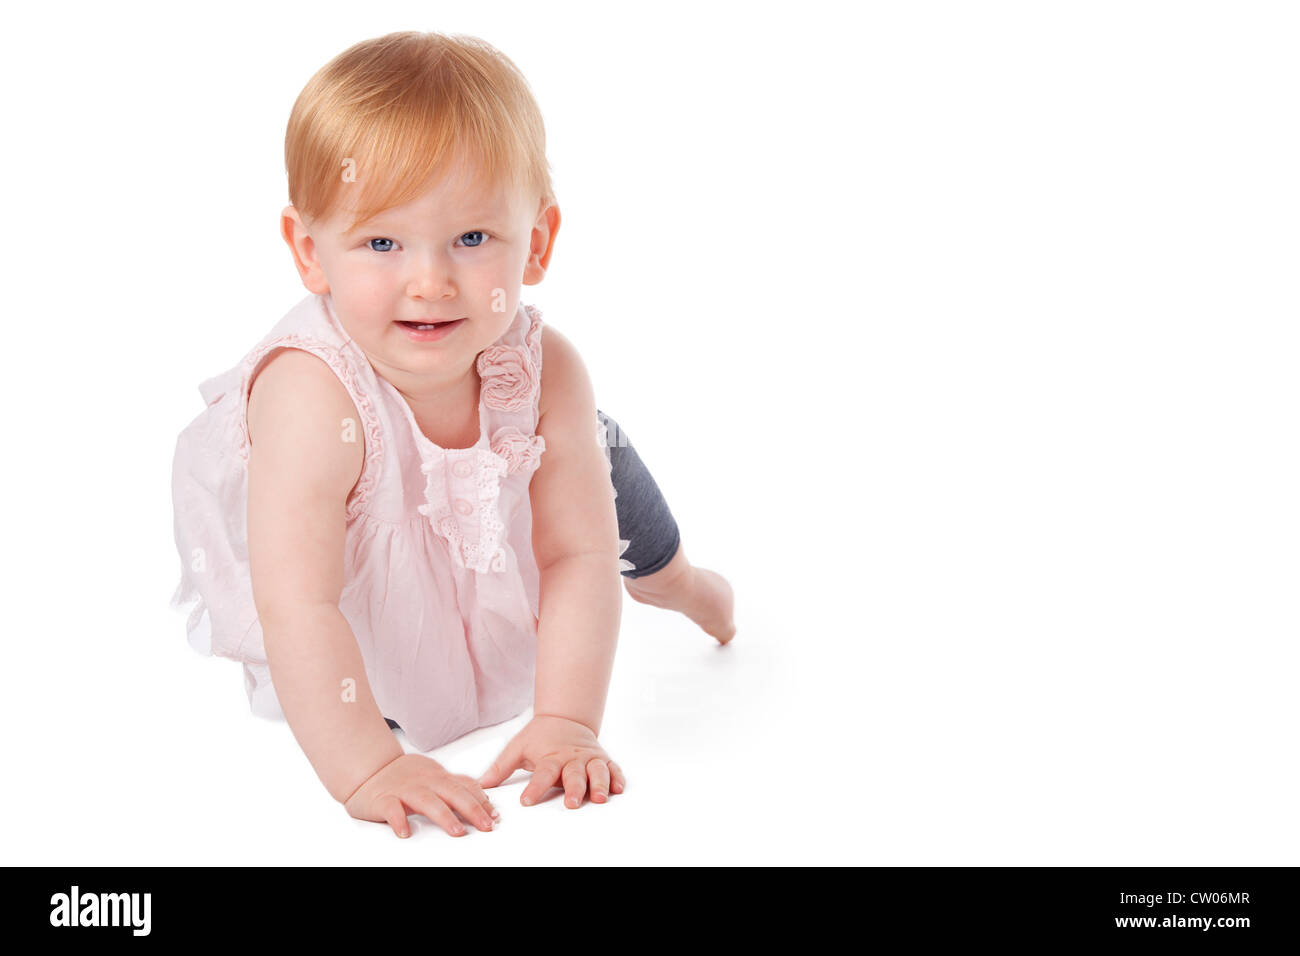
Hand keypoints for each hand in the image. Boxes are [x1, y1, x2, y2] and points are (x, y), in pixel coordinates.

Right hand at [343, 753, 499, 838]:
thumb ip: (456, 785)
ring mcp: (404, 789)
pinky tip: (405, 832)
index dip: (481, 800)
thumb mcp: (433, 776)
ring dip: (444, 816)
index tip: (495, 815)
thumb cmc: (403, 776)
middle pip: (452, 793)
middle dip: (472, 809)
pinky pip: (391, 810)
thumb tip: (484, 795)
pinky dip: (398, 820)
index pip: (464, 786)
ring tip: (457, 831)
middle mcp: (424, 781)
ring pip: (427, 801)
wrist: (368, 770)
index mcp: (437, 776)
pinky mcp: (383, 799)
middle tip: (486, 825)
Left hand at [477, 715, 625, 807]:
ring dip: (599, 784)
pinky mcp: (602, 758)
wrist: (564, 717)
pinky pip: (612, 768)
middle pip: (574, 774)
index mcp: (550, 756)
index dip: (535, 788)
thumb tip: (480, 784)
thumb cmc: (540, 736)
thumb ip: (500, 767)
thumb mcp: (517, 748)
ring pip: (596, 771)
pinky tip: (618, 788)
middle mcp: (571, 758)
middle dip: (574, 789)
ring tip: (599, 798)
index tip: (527, 801)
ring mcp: (588, 758)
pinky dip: (617, 777)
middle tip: (571, 803)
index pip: (542, 773)